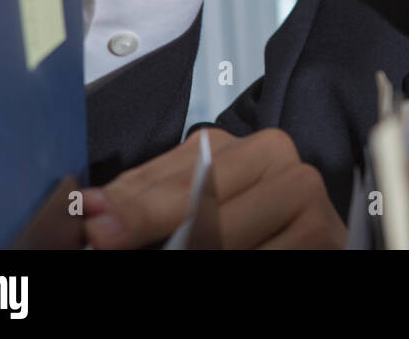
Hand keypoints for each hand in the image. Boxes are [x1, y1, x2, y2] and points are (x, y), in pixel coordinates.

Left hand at [81, 128, 347, 248]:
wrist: (298, 241)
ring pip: (227, 232)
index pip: (171, 175)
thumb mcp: (190, 207)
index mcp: (231, 143)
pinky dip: (235, 265)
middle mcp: (273, 153)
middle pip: (200, 197)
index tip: (91, 224)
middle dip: (148, 225)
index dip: (128, 205)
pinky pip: (261, 258)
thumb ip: (144, 206)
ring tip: (169, 255)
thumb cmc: (239, 228)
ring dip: (191, 251)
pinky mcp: (320, 229)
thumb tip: (88, 212)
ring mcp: (301, 189)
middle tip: (104, 241)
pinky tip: (221, 262)